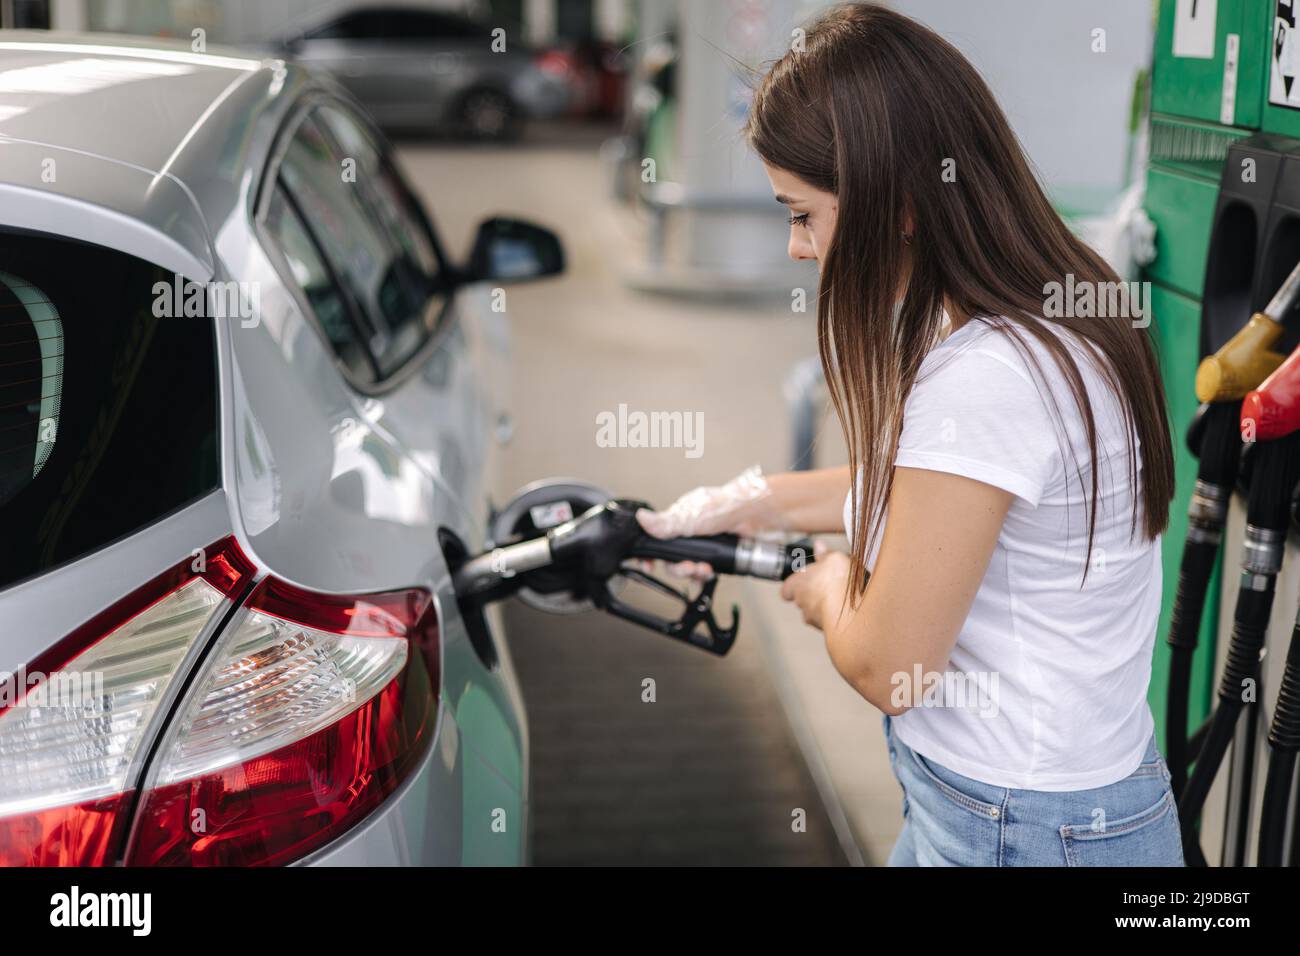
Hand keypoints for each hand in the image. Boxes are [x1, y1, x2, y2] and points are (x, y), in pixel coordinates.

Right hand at [635, 465, 778, 580]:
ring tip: (703, 572)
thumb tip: (642, 518)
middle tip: (689, 569)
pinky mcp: (720, 551)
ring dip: (693, 572)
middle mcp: (691, 529)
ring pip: (689, 564)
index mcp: (681, 517)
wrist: (766, 513)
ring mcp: (706, 541)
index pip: (657, 538)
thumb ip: (668, 522)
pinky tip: (710, 574)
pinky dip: (705, 574)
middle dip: (678, 567)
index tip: (649, 566)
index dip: (651, 553)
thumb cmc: (732, 504)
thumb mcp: (695, 516)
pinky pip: (706, 568)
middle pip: (673, 556)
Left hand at [780, 544, 849, 630]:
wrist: (851, 612)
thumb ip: (825, 554)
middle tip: (830, 584)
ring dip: (829, 605)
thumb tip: (819, 546)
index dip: (794, 584)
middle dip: (816, 593)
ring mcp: (815, 620)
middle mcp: (802, 605)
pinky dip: (840, 615)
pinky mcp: (830, 631)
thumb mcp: (833, 559)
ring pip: (819, 612)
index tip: (804, 579)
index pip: (786, 589)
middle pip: (804, 599)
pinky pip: (833, 621)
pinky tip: (853, 607)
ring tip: (844, 596)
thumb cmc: (836, 583)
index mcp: (796, 585)